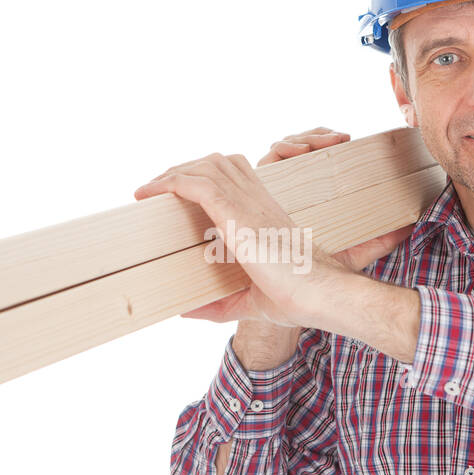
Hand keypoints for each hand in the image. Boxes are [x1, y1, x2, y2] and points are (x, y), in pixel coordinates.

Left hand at [132, 128, 412, 326]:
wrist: (324, 295)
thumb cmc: (300, 299)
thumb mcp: (251, 301)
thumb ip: (220, 304)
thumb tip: (186, 311)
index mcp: (264, 215)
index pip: (233, 175)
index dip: (203, 174)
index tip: (174, 189)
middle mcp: (258, 202)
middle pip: (216, 163)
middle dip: (183, 168)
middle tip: (156, 188)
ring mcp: (249, 205)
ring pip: (205, 166)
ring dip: (173, 172)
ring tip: (148, 190)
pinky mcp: (238, 216)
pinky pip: (198, 185)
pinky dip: (171, 183)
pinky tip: (150, 193)